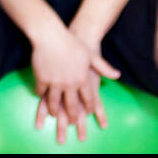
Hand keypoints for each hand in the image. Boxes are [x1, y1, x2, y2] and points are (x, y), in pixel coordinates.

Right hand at [30, 26, 119, 143]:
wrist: (50, 35)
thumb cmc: (71, 43)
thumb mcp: (91, 55)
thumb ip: (103, 67)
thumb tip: (117, 75)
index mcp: (83, 80)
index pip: (89, 100)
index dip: (90, 108)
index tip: (89, 113)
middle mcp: (70, 84)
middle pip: (71, 106)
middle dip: (72, 116)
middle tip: (71, 121)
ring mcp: (55, 83)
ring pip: (54, 103)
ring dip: (54, 110)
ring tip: (53, 114)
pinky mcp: (42, 79)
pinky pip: (40, 92)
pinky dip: (40, 95)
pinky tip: (40, 96)